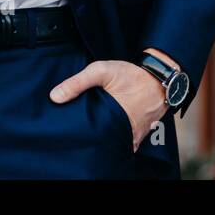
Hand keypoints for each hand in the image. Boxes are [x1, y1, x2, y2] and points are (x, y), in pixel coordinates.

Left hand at [48, 58, 168, 153]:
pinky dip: (116, 137)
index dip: (80, 134)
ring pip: (114, 142)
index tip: (71, 129)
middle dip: (92, 137)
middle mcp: (126, 132)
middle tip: (81, 129)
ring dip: (105, 137)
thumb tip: (54, 97)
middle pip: (103, 142)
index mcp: (115, 119)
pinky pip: (125, 141)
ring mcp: (134, 135)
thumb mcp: (102, 71)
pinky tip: (108, 129)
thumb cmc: (132, 74)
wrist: (160, 76)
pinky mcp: (139, 134)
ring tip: (93, 129)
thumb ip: (78, 83)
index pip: (92, 136)